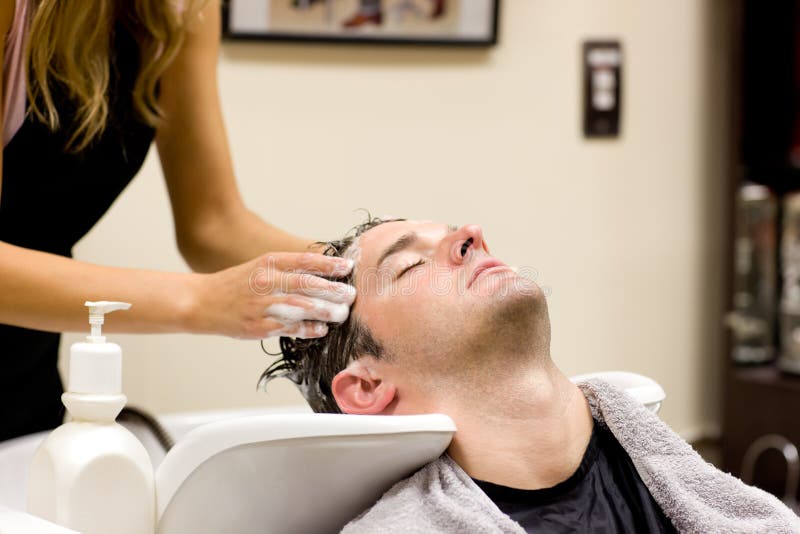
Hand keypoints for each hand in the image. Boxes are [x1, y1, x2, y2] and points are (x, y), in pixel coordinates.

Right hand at [190, 252, 354, 338]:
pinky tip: (322, 328)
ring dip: (325, 310)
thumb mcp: (261, 267)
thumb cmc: (237, 284)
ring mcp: (261, 305)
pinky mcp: (258, 326)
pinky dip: (308, 329)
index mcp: (268, 263)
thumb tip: (325, 273)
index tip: (348, 266)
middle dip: (332, 290)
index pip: (304, 260)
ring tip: (342, 313)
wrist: (201, 301)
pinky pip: (289, 328)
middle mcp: (265, 281)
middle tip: (351, 294)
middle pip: (306, 284)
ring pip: (300, 307)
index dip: (328, 263)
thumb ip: (289, 269)